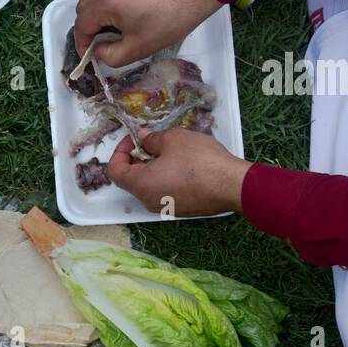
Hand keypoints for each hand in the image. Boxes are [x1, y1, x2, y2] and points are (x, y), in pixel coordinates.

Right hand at [74, 0, 220, 66]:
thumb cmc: (169, 20)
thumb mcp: (138, 48)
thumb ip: (110, 56)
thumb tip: (98, 52)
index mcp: (104, 1)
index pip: (80, 26)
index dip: (82, 44)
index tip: (90, 56)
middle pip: (83, 8)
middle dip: (89, 28)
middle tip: (105, 43)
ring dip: (99, 13)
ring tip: (119, 27)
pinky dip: (110, 0)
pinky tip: (129, 10)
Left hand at [108, 128, 251, 216]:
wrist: (232, 185)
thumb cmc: (199, 161)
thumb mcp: (173, 139)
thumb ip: (152, 139)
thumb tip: (143, 137)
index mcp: (141, 185)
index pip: (115, 171)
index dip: (119, 152)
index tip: (134, 139)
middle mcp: (149, 201)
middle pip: (132, 179)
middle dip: (137, 158)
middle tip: (152, 142)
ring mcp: (166, 207)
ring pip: (150, 186)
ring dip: (153, 167)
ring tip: (170, 150)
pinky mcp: (182, 209)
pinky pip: (165, 191)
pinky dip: (166, 177)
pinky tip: (183, 163)